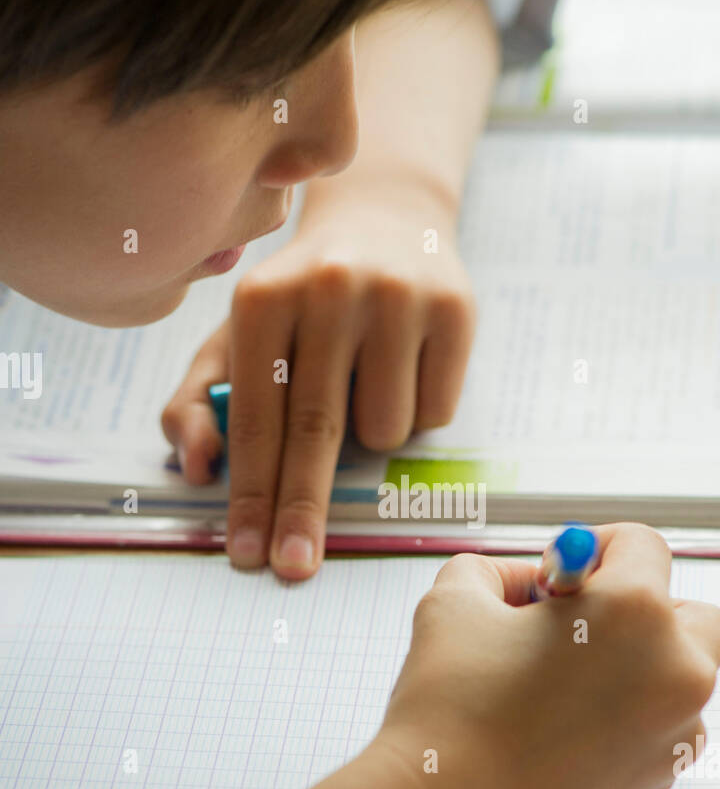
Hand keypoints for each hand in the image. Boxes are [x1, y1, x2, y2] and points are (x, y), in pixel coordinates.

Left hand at [161, 197, 474, 577]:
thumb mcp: (235, 339)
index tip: (249, 553)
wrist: (386, 222)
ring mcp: (397, 296)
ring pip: (384, 431)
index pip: (254, 419)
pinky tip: (405, 366)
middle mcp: (329, 289)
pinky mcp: (455, 309)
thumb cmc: (300, 302)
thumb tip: (199, 467)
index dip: (251, 494)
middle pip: (316, 432)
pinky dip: (417, 411)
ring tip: (364, 382)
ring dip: (372, 436)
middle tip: (294, 566)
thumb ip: (196, 403)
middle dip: (301, 509)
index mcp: (262, 297)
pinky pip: (434, 414)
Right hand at [377, 524, 719, 788]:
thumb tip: (526, 585)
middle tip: (576, 629)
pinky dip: (629, 722)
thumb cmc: (447, 709)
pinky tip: (564, 735)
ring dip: (638, 669)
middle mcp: (676, 670)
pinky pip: (664, 731)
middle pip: (693, 614)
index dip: (595, 549)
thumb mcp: (456, 601)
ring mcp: (677, 733)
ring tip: (562, 689)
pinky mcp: (662, 782)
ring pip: (681, 678)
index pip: (643, 546)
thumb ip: (499, 573)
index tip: (559, 578)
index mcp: (635, 610)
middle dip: (641, 611)